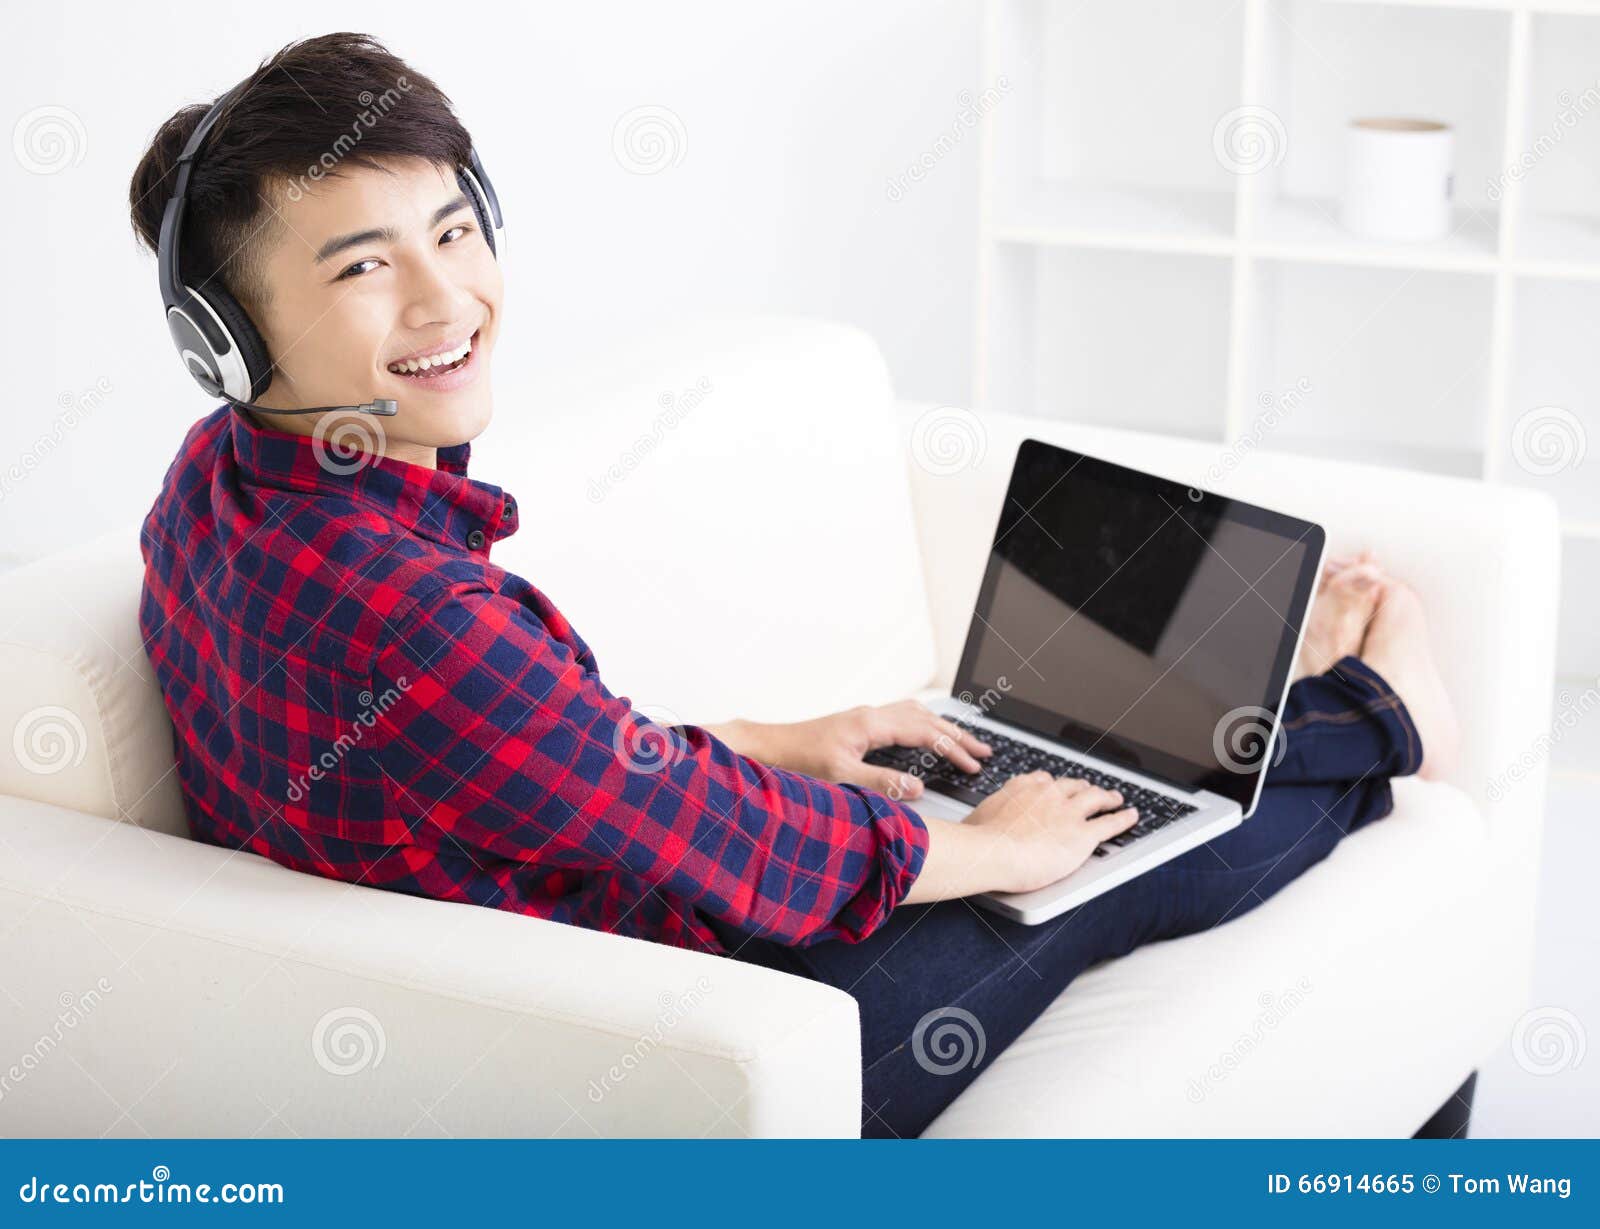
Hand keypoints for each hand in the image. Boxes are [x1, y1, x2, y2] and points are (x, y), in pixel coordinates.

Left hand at [711, 700, 991, 798]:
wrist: (766, 748)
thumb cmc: (796, 762)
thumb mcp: (840, 778)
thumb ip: (881, 783)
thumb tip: (919, 788)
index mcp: (871, 724)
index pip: (925, 732)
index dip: (954, 749)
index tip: (975, 766)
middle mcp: (870, 715)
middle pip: (927, 718)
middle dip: (959, 734)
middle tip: (985, 751)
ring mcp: (864, 717)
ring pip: (916, 714)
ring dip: (943, 726)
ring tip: (965, 741)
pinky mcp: (858, 724)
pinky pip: (902, 716)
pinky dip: (924, 724)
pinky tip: (925, 732)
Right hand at [903, 771, 1138, 903]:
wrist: (991, 853)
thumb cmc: (976, 843)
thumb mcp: (975, 822)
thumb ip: (981, 821)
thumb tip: (965, 831)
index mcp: (1021, 788)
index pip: (1043, 780)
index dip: (1054, 785)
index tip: (1056, 788)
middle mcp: (1047, 794)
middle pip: (1072, 785)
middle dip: (1083, 787)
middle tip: (1090, 790)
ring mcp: (1067, 812)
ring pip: (1095, 798)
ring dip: (1107, 796)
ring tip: (1115, 798)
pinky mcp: (1083, 834)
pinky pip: (1110, 822)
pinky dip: (1124, 817)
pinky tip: (1131, 816)